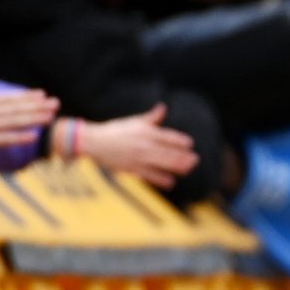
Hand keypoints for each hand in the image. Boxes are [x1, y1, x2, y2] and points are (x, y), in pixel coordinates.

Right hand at [0, 86, 60, 155]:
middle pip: (16, 109)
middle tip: (55, 104)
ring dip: (34, 119)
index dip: (27, 97)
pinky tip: (33, 136)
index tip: (43, 95)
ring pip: (14, 122)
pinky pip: (4, 139)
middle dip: (37, 106)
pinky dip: (19, 137)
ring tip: (50, 117)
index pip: (9, 98)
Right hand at [76, 106, 199, 187]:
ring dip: (178, 168)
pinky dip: (163, 180)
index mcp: (146, 132)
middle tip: (195, 159)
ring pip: (164, 164)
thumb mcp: (134, 122)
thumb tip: (163, 107)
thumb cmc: (116, 131)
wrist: (94, 142)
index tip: (190, 144)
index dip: (181, 141)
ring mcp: (140, 158)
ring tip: (187, 169)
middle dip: (185, 157)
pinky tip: (171, 182)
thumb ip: (152, 117)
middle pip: (171, 152)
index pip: (169, 136)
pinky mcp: (133, 169)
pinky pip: (151, 176)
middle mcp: (145, 145)